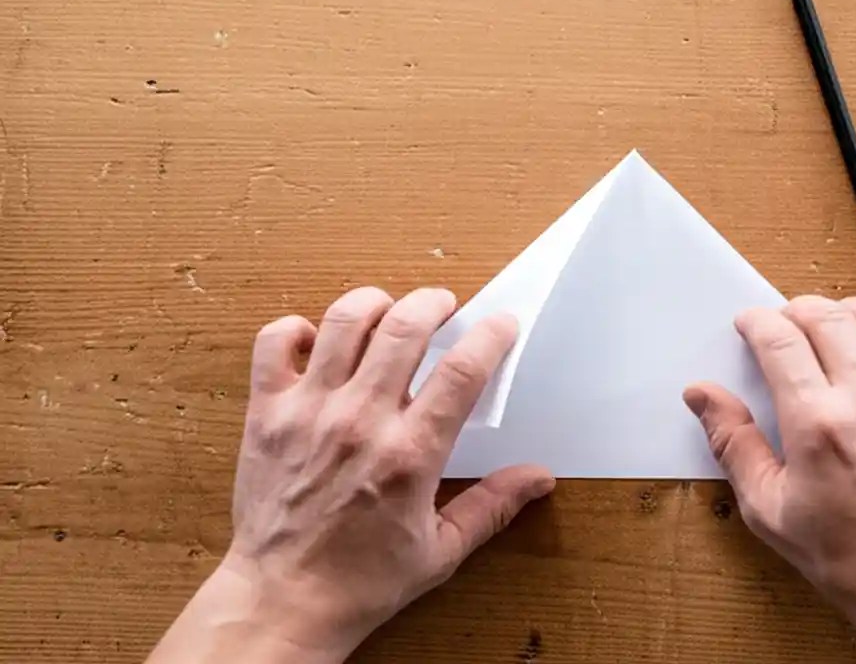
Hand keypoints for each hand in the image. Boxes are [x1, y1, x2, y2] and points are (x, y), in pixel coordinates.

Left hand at [149, 288, 554, 663]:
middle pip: (405, 325)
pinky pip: (274, 343)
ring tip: (388, 312)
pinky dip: (297, 329)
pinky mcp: (267, 414)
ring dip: (375, 303)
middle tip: (444, 307)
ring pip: (343, 320)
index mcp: (410, 454)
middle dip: (434, 303)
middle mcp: (359, 422)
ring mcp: (309, 412)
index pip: (463, 370)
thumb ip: (492, 506)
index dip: (490, 335)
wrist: (283, 601)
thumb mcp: (441, 549)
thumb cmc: (360, 581)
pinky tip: (319, 343)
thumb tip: (538, 479)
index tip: (500, 325)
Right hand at [685, 273, 855, 662]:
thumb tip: (703, 396)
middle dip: (795, 311)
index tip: (751, 325)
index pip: (778, 341)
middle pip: (825, 319)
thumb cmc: (851, 558)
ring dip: (847, 306)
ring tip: (833, 317)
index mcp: (817, 424)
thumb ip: (734, 445)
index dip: (757, 322)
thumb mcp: (770, 510)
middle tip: (786, 324)